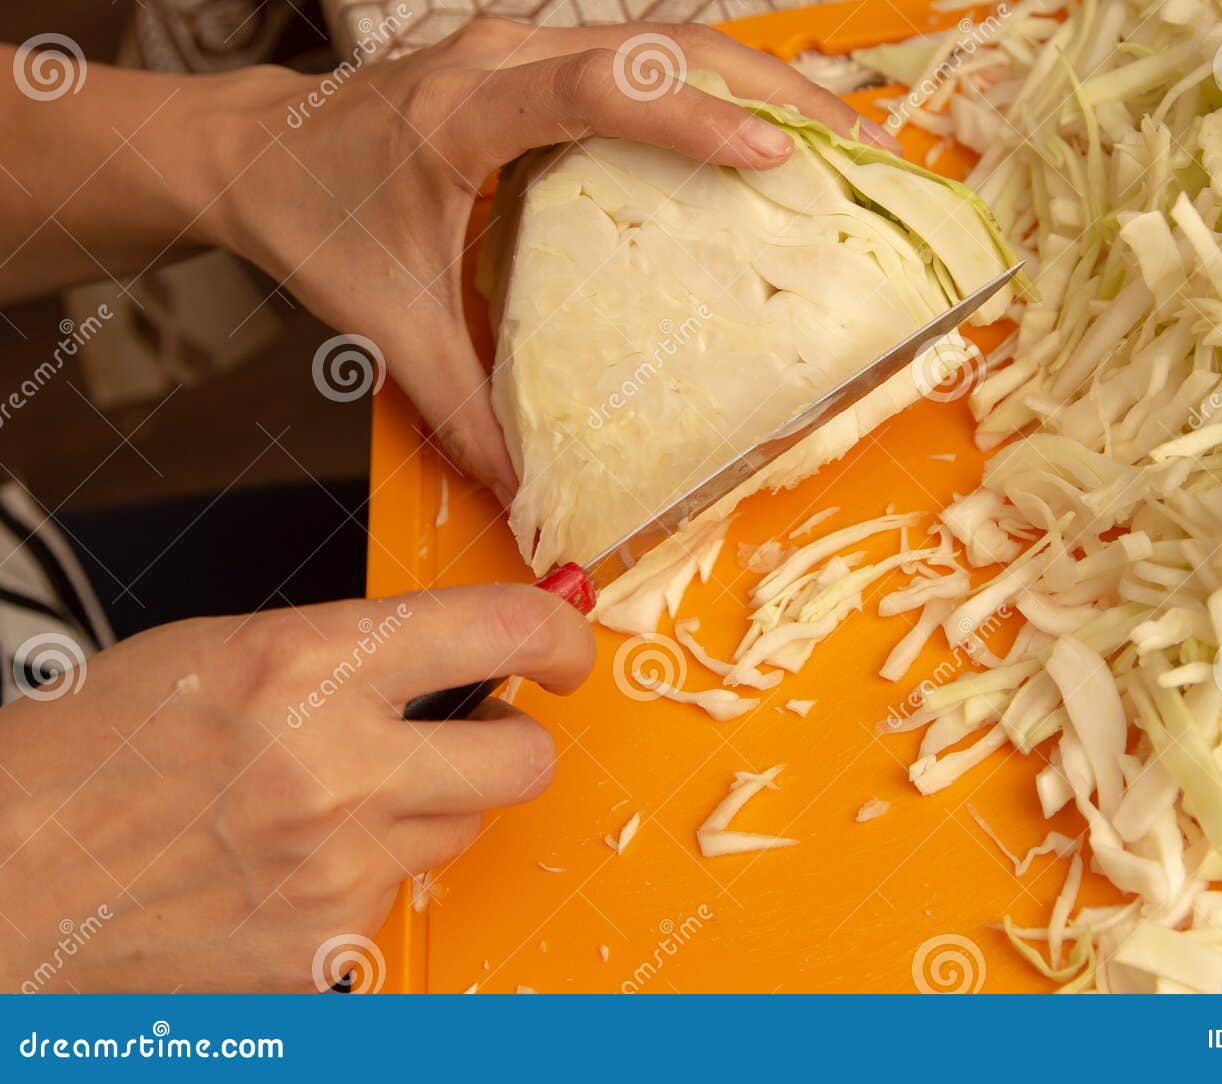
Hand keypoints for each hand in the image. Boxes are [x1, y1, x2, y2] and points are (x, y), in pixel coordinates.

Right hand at [0, 585, 592, 991]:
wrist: (2, 875)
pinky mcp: (325, 947)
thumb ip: (350, 650)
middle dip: (514, 741)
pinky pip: (394, 900)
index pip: (502, 632)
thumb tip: (450, 656)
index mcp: (309, 666)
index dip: (558, 637)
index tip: (564, 650)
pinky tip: (291, 863)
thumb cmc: (88, 754)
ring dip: (428, 811)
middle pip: (523, 758)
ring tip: (340, 800)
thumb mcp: (223, 650)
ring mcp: (336, 868)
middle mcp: (337, 768)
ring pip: (463, 832)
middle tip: (480, 732)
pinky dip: (364, 879)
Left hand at [198, 19, 895, 501]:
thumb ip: (459, 405)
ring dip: (759, 78)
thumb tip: (526, 491)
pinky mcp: (537, 58)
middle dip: (769, 87)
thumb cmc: (315, 218)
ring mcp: (522, 45)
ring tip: (844, 134)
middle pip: (658, 42)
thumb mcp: (386, 319)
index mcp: (462, 112)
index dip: (686, 115)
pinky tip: (770, 125)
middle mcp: (500, 57)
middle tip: (858, 145)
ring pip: (664, 35)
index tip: (766, 155)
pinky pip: (644, 55)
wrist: (255, 151)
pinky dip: (717, 85)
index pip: (591, 88)